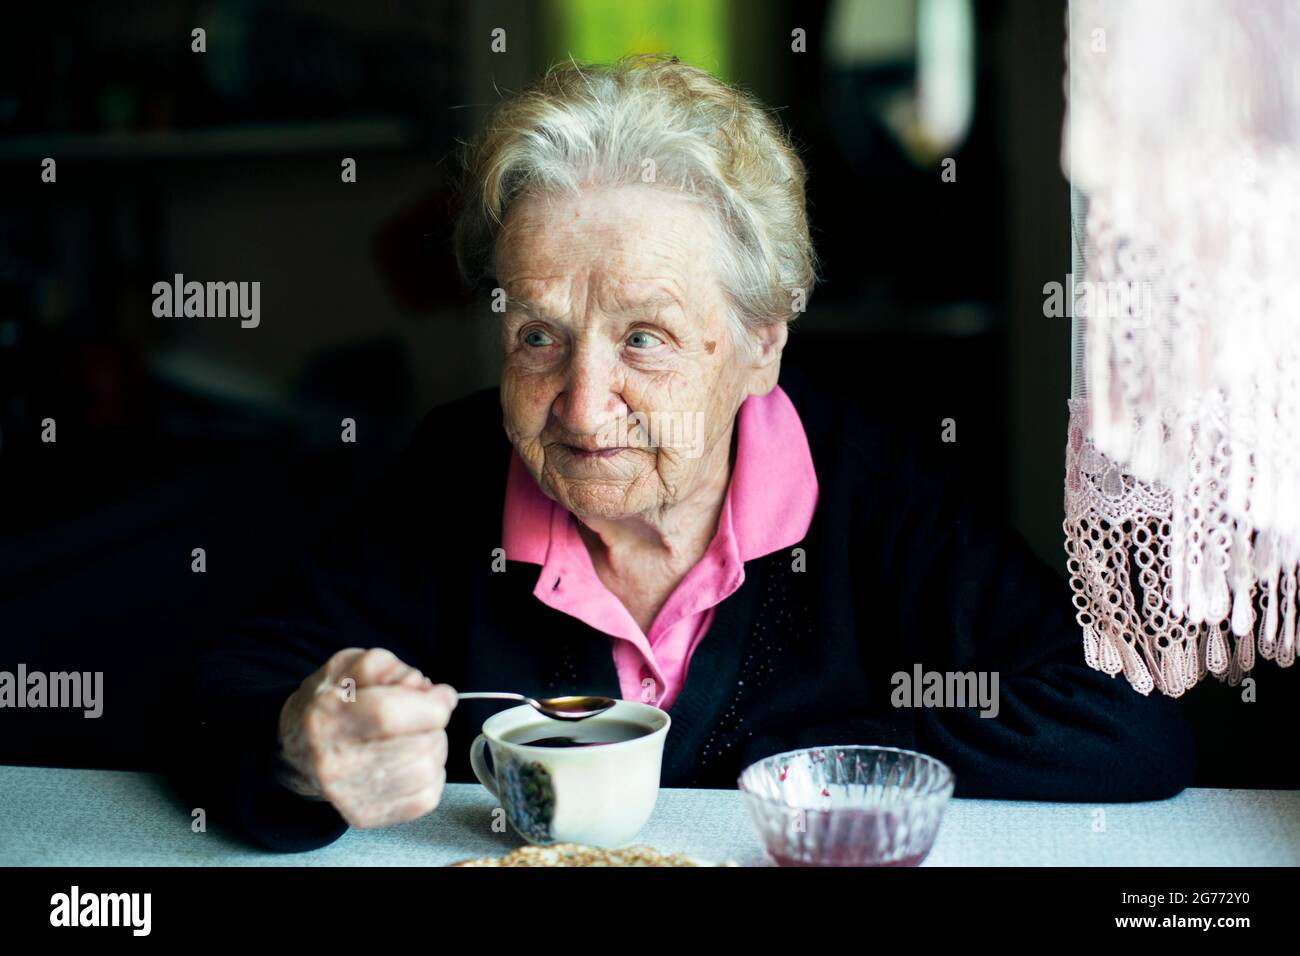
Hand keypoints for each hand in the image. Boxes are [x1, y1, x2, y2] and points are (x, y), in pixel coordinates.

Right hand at [276, 647, 457, 828]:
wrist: (298, 749)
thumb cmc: (330, 704)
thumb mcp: (348, 666)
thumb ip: (389, 668)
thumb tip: (427, 690)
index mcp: (328, 716)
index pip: (389, 714)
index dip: (431, 704)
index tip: (441, 696)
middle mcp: (335, 761)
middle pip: (416, 745)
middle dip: (434, 725)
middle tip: (424, 716)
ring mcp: (349, 794)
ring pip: (426, 771)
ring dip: (434, 748)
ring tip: (417, 736)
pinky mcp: (364, 815)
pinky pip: (426, 798)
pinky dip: (432, 775)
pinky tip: (413, 760)